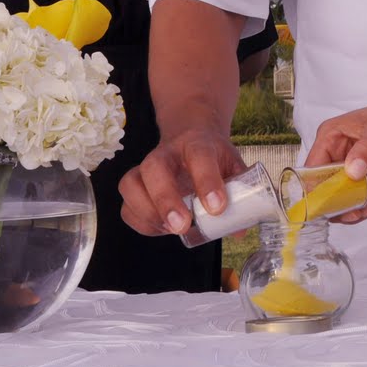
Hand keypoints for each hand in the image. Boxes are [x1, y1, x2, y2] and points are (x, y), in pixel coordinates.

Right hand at [118, 127, 246, 237]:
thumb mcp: (232, 165)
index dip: (207, 181)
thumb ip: (239, 193)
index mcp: (197, 143)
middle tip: (182, 225)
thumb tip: (239, 230)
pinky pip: (126, 207)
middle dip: (165, 198)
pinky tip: (162, 228)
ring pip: (130, 184)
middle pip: (154, 167)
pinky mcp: (135, 186)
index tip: (217, 208)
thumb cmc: (212, 156)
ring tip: (171, 229)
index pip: (200, 156)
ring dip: (147, 213)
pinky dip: (141, 223)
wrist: (190, 137)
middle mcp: (166, 152)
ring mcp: (146, 168)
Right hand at [308, 97, 366, 216]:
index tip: (328, 206)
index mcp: (330, 137)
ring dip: (350, 209)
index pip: (312, 167)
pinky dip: (362, 208)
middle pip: (322, 188)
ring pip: (337, 199)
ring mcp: (348, 170)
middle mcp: (335, 155)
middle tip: (354, 212)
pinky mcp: (362, 182)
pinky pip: (354, 202)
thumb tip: (352, 171)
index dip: (316, 188)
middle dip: (335, 204)